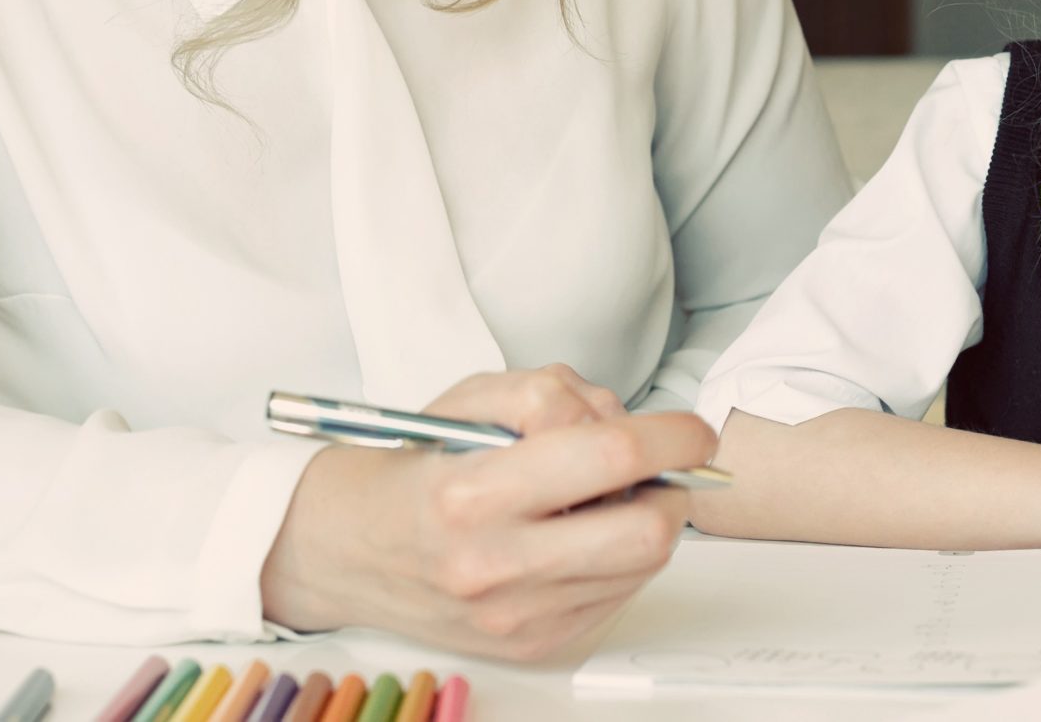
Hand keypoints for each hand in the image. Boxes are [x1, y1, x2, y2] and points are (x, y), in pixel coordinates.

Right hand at [260, 364, 716, 659]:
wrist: (348, 549)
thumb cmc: (415, 463)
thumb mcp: (471, 399)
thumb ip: (552, 395)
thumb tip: (628, 420)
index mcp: (471, 492)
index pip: (608, 458)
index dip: (671, 436)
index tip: (692, 426)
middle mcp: (494, 565)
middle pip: (645, 530)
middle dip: (672, 486)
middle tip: (661, 461)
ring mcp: (515, 616)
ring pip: (642, 564)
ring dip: (647, 518)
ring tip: (605, 494)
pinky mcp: (533, 644)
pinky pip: (617, 593)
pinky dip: (619, 555)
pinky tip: (582, 531)